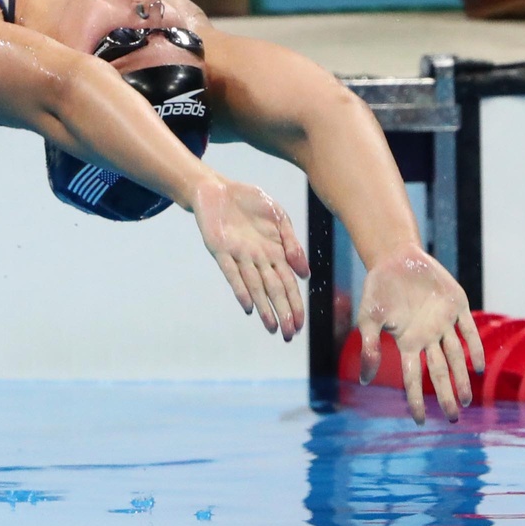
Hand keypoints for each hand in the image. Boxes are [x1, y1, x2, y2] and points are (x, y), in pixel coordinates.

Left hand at [192, 177, 310, 340]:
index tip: (300, 324)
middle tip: (288, 336)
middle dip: (282, 313)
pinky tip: (248, 305)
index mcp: (274, 253)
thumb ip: (292, 243)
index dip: (294, 304)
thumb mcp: (279, 217)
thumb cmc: (250, 204)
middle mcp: (257, 259)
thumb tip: (306, 274)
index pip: (287, 284)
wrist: (218, 189)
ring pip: (254, 287)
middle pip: (273, 290)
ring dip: (263, 307)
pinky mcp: (220, 249)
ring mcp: (238, 255)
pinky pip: (231, 272)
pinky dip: (240, 289)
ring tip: (271, 327)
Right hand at [357, 243, 485, 424]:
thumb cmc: (378, 289)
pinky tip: (477, 366)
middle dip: (446, 396)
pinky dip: (474, 348)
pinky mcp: (457, 306)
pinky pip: (468, 331)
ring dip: (461, 379)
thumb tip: (364, 380)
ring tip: (466, 401)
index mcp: (407, 342)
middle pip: (439, 373)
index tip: (421, 422)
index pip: (413, 378)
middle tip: (454, 419)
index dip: (416, 400)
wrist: (395, 259)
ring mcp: (443, 323)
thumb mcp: (368, 319)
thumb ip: (368, 348)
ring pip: (456, 357)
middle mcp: (427, 337)